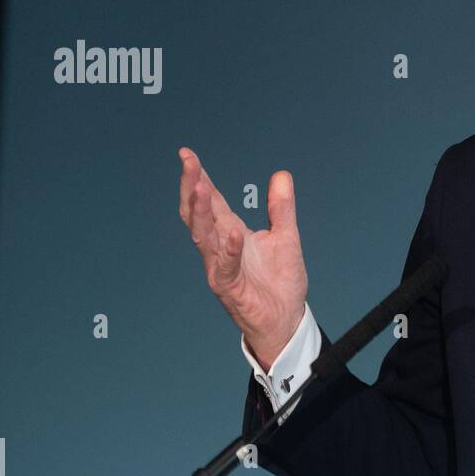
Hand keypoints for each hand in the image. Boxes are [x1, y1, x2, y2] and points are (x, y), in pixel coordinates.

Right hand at [177, 148, 308, 369]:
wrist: (286, 320)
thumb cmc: (280, 282)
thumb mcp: (286, 238)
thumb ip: (281, 208)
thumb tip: (281, 175)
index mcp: (230, 233)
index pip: (210, 201)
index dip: (199, 178)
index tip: (188, 155)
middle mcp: (219, 248)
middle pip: (198, 213)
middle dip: (191, 186)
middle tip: (187, 161)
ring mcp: (221, 268)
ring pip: (203, 236)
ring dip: (200, 211)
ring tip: (197, 185)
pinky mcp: (230, 289)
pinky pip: (226, 267)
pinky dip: (230, 249)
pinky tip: (234, 232)